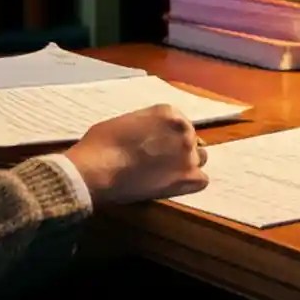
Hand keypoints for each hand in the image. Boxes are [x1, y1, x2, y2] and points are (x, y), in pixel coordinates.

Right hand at [63, 103, 208, 205]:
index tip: (156, 147)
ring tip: (164, 175)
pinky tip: (171, 187)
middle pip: (190, 141)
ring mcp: (189, 153)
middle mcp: (183, 129)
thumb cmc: (101, 144)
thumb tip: (147, 136)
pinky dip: (189, 185)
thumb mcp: (124, 122)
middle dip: (176, 151)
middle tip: (158, 163)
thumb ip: (144, 125)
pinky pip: (201, 181)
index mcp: (168, 112)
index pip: (179, 125)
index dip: (168, 138)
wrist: (98, 169)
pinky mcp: (189, 177)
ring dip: (185, 166)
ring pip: (198, 159)